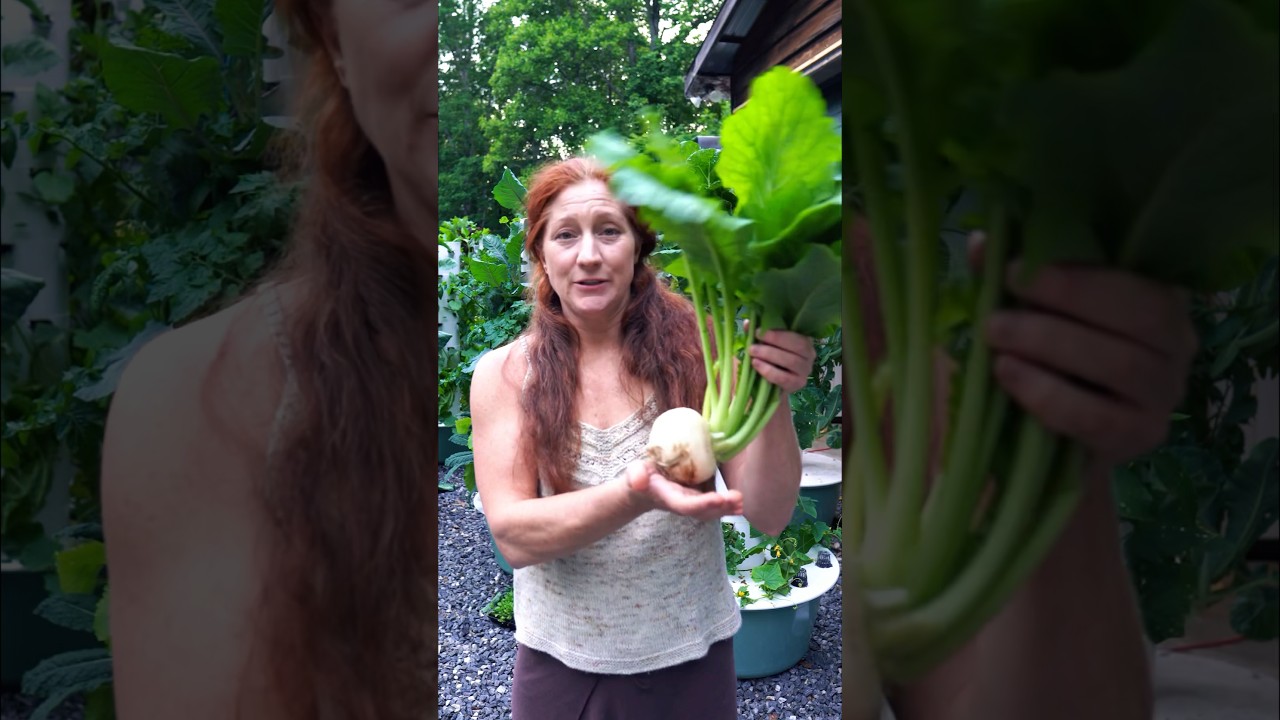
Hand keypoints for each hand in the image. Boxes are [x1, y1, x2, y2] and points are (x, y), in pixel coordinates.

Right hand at [624, 460, 742, 520]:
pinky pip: (713, 506)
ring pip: (710, 511)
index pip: (686, 505)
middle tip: (737, 499)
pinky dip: (726, 505)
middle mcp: (682, 504)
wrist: (642, 489)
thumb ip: (635, 476)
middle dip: (720, 507)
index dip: (702, 503)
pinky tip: (739, 502)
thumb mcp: (634, 473)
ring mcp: (690, 504)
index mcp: (668, 497)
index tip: (718, 497)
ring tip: (741, 502)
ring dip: (726, 508)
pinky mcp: (696, 499)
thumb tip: (637, 480)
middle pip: (702, 512)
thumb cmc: (639, 478)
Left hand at [746, 325, 816, 394]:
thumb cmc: (770, 359)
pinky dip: (769, 371)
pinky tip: (757, 365)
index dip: (778, 333)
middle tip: (753, 344)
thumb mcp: (765, 343)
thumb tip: (748, 323)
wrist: (772, 385)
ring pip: (791, 361)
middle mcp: (810, 354)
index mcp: (804, 339)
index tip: (757, 332)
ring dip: (770, 355)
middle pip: (798, 346)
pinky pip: (784, 378)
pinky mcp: (798, 384)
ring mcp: (806, 370)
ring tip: (752, 354)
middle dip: (774, 342)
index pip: (796, 333)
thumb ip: (758, 333)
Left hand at [974, 240, 1197, 465]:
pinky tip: (1010, 378)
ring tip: (996, 340)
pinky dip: (1049, 396)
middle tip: (998, 310)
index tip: (1012, 270)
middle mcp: (1176, 341)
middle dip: (1065, 303)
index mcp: (1159, 295)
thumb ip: (1014, 278)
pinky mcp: (1141, 435)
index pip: (1137, 274)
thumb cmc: (1052, 358)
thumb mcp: (1033, 311)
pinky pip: (1099, 417)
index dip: (1076, 274)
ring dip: (1051, 346)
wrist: (1060, 438)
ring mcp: (1165, 392)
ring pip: (1121, 364)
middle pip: (1141, 315)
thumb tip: (980, 244)